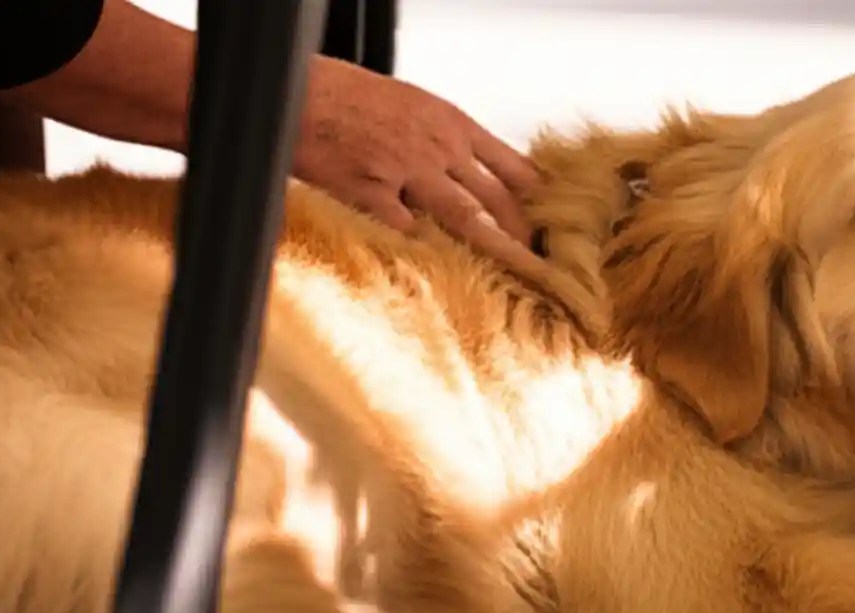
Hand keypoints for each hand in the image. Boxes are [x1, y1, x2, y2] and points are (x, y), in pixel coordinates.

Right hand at [295, 58, 544, 272]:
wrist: (300, 92)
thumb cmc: (352, 99)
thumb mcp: (415, 108)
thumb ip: (447, 144)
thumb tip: (476, 178)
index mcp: (452, 124)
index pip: (512, 167)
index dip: (537, 201)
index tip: (554, 228)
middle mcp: (438, 147)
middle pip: (497, 199)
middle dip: (524, 236)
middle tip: (542, 267)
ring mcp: (406, 170)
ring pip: (465, 218)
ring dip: (495, 250)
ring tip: (517, 278)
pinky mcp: (371, 192)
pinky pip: (407, 231)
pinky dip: (427, 255)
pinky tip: (444, 277)